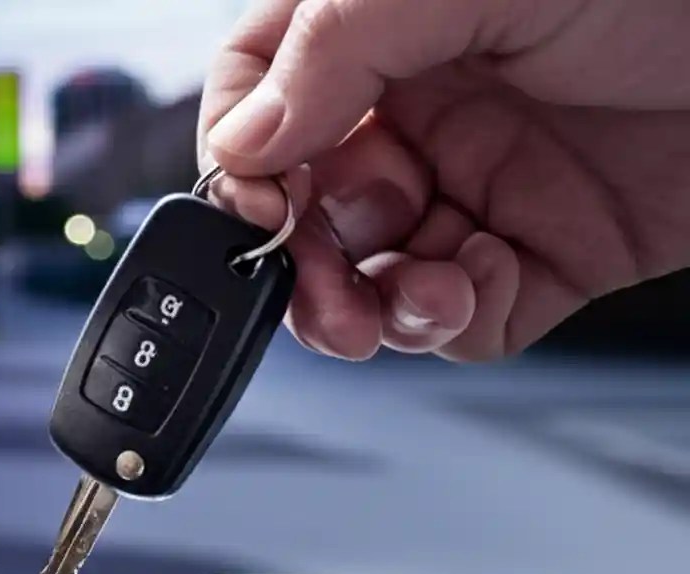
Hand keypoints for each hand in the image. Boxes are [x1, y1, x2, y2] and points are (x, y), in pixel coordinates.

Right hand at [199, 0, 689, 360]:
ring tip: (398, 304)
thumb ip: (336, 50)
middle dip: (304, 263)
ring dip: (374, 308)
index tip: (261, 206)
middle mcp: (422, 111)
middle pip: (313, 212)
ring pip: (378, 276)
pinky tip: (478, 281)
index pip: (263, 106)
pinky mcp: (547, 251)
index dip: (246, 165)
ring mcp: (481, 184)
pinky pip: (466, 314)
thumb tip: (247, 140)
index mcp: (381, 35)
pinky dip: (455, 318)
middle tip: (320, 288)